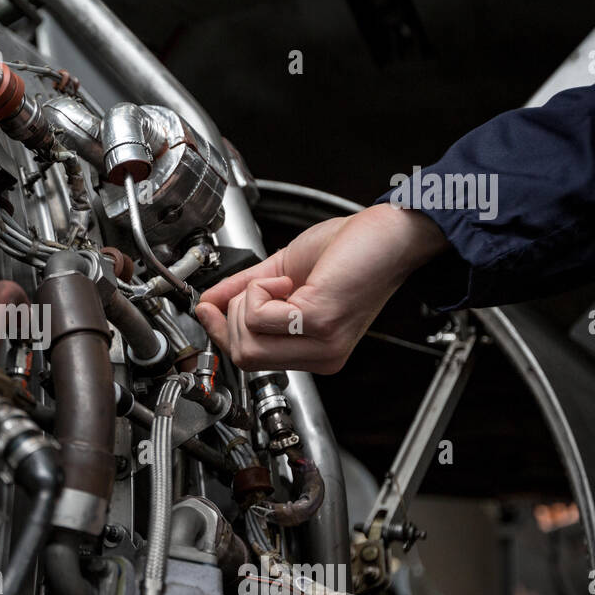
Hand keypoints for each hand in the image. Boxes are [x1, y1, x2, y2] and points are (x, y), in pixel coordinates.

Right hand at [195, 203, 448, 373]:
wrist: (388, 233)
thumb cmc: (351, 250)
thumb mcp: (282, 275)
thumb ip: (243, 292)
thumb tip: (207, 303)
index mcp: (314, 353)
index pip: (249, 361)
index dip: (221, 333)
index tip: (208, 308)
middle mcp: (321, 357)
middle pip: (243, 356)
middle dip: (235, 316)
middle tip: (259, 287)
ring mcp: (321, 344)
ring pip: (248, 340)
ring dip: (248, 302)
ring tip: (276, 282)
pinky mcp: (319, 323)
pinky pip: (260, 316)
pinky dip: (262, 289)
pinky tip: (288, 279)